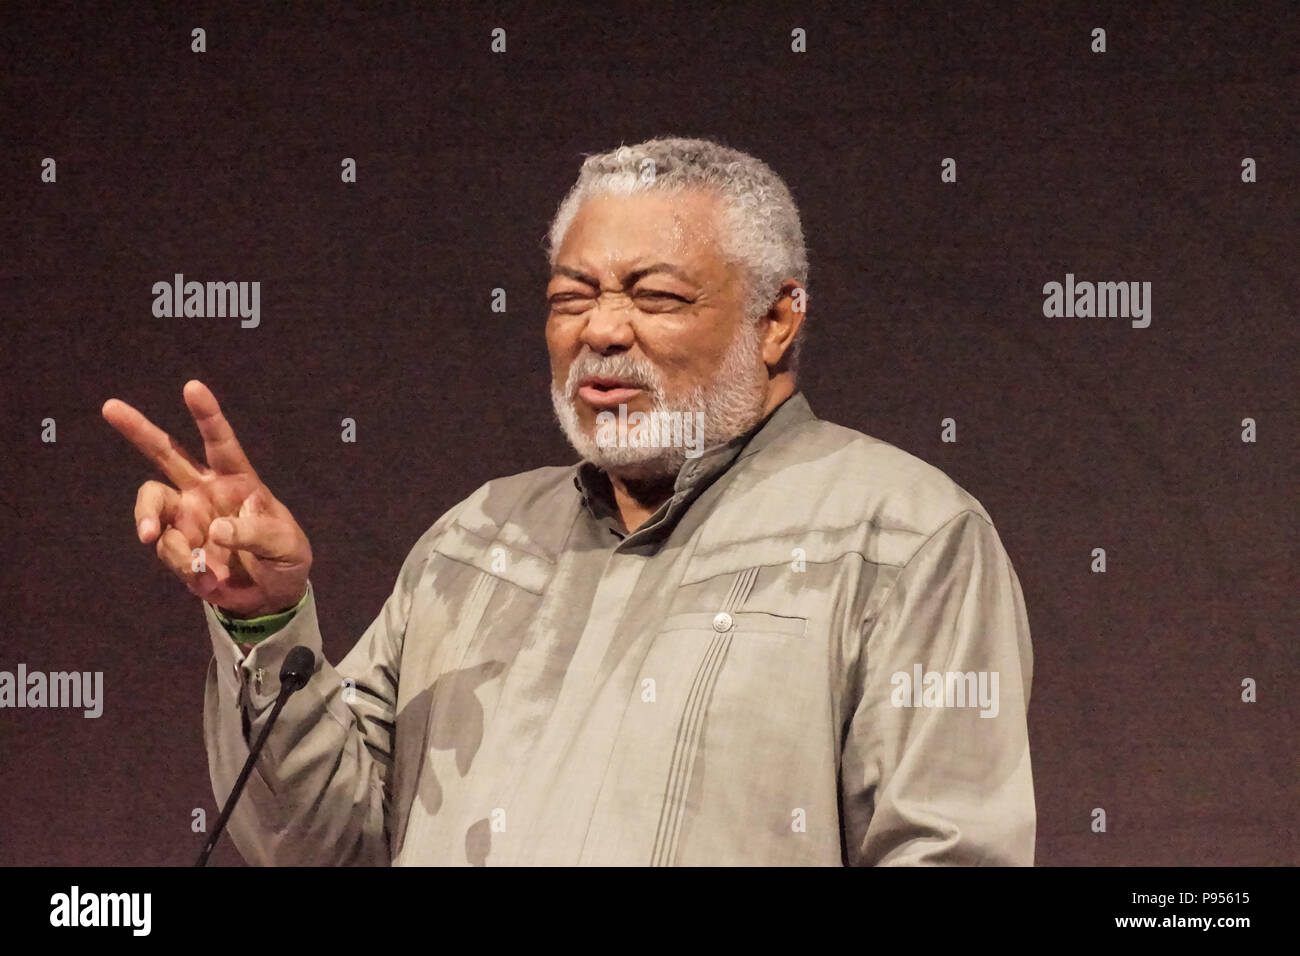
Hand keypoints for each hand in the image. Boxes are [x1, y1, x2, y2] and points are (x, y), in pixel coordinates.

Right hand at [102, 380, 312, 617]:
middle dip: (138, 430)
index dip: (207, 416)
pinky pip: (166, 549)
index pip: (220, 443)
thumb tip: (214, 531)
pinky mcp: (177, 548)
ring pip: (152, 504)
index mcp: (238, 480)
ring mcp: (186, 519)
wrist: (270, 596)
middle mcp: (205, 492)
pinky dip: (184, 566)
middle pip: (165, 455)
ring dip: (149, 520)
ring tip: (155, 539)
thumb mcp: (285, 545)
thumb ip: (255, 534)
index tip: (192, 387)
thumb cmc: (284, 558)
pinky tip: (208, 578)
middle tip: (110, 407)